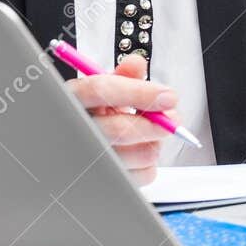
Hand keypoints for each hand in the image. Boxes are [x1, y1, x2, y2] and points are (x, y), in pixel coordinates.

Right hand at [64, 53, 173, 187]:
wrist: (74, 144)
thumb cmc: (91, 113)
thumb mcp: (101, 90)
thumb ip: (122, 77)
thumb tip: (136, 65)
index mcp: (73, 99)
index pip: (101, 91)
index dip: (139, 93)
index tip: (168, 96)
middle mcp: (77, 129)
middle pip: (119, 129)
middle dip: (155, 123)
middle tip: (171, 119)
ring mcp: (89, 159)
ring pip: (134, 155)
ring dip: (154, 142)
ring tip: (151, 133)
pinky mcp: (106, 180)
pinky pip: (142, 176)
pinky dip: (150, 164)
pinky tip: (141, 150)